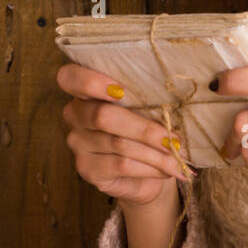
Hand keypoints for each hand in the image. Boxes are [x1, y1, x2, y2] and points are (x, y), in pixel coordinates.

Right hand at [57, 62, 192, 207]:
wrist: (145, 170)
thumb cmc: (146, 127)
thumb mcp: (147, 107)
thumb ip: (147, 99)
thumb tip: (173, 103)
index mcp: (86, 89)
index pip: (70, 77)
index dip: (90, 81)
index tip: (120, 90)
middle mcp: (75, 114)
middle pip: (103, 116)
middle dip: (144, 129)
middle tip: (174, 139)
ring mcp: (78, 142)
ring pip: (119, 144)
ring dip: (155, 153)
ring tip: (178, 156)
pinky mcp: (87, 168)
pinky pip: (121, 165)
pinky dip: (150, 167)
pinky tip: (168, 169)